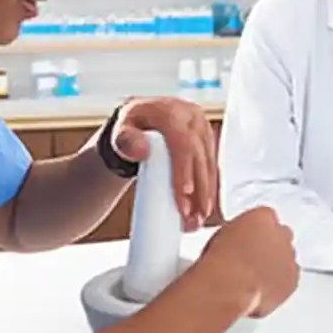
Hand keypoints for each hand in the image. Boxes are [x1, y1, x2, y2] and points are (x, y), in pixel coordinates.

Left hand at [111, 97, 216, 230]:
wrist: (141, 122)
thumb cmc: (130, 128)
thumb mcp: (120, 131)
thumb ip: (124, 140)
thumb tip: (142, 150)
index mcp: (172, 112)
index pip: (183, 143)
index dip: (186, 170)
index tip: (185, 194)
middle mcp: (192, 118)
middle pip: (200, 157)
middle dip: (199, 190)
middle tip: (193, 216)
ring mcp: (202, 129)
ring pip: (210, 164)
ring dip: (206, 194)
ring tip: (197, 219)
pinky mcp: (207, 142)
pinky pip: (211, 167)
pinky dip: (208, 189)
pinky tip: (203, 208)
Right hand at [198, 207, 297, 318]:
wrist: (230, 284)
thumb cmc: (220, 262)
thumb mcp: (222, 235)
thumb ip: (240, 233)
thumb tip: (238, 241)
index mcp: (263, 217)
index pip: (265, 218)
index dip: (255, 232)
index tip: (248, 241)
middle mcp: (281, 233)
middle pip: (281, 236)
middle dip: (270, 246)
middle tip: (252, 259)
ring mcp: (289, 256)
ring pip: (286, 259)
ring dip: (275, 265)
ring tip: (254, 277)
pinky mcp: (293, 279)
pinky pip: (289, 280)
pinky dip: (279, 284)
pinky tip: (261, 288)